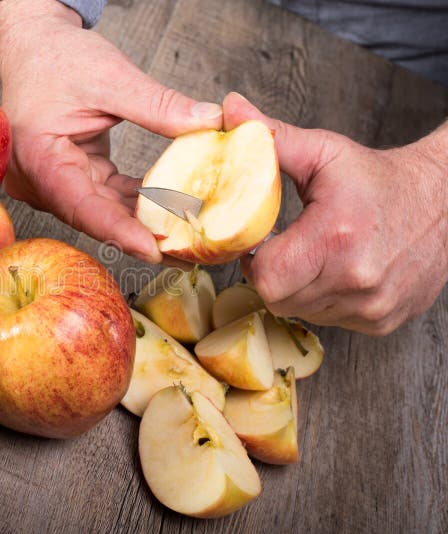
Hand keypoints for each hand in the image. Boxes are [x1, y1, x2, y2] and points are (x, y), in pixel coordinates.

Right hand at [0, 0, 222, 262]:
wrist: (32, 46)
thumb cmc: (57, 57)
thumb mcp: (111, 76)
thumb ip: (159, 105)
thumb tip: (210, 121)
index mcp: (38, 158)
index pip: (83, 207)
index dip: (120, 232)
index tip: (157, 251)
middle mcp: (38, 180)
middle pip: (94, 217)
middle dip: (140, 233)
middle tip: (187, 252)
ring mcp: (51, 182)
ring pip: (101, 211)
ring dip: (141, 220)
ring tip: (186, 233)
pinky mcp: (67, 177)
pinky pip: (103, 197)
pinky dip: (134, 200)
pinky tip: (168, 206)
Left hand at [223, 92, 447, 334]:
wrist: (445, 200)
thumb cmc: (378, 177)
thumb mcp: (324, 153)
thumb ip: (272, 137)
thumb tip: (228, 110)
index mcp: (337, 237)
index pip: (265, 276)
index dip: (255, 258)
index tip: (263, 238)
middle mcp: (358, 280)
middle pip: (278, 299)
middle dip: (272, 274)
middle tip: (283, 246)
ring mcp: (373, 306)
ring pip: (302, 311)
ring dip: (297, 288)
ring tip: (310, 255)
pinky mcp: (382, 322)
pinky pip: (330, 319)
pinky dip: (323, 299)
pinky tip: (334, 271)